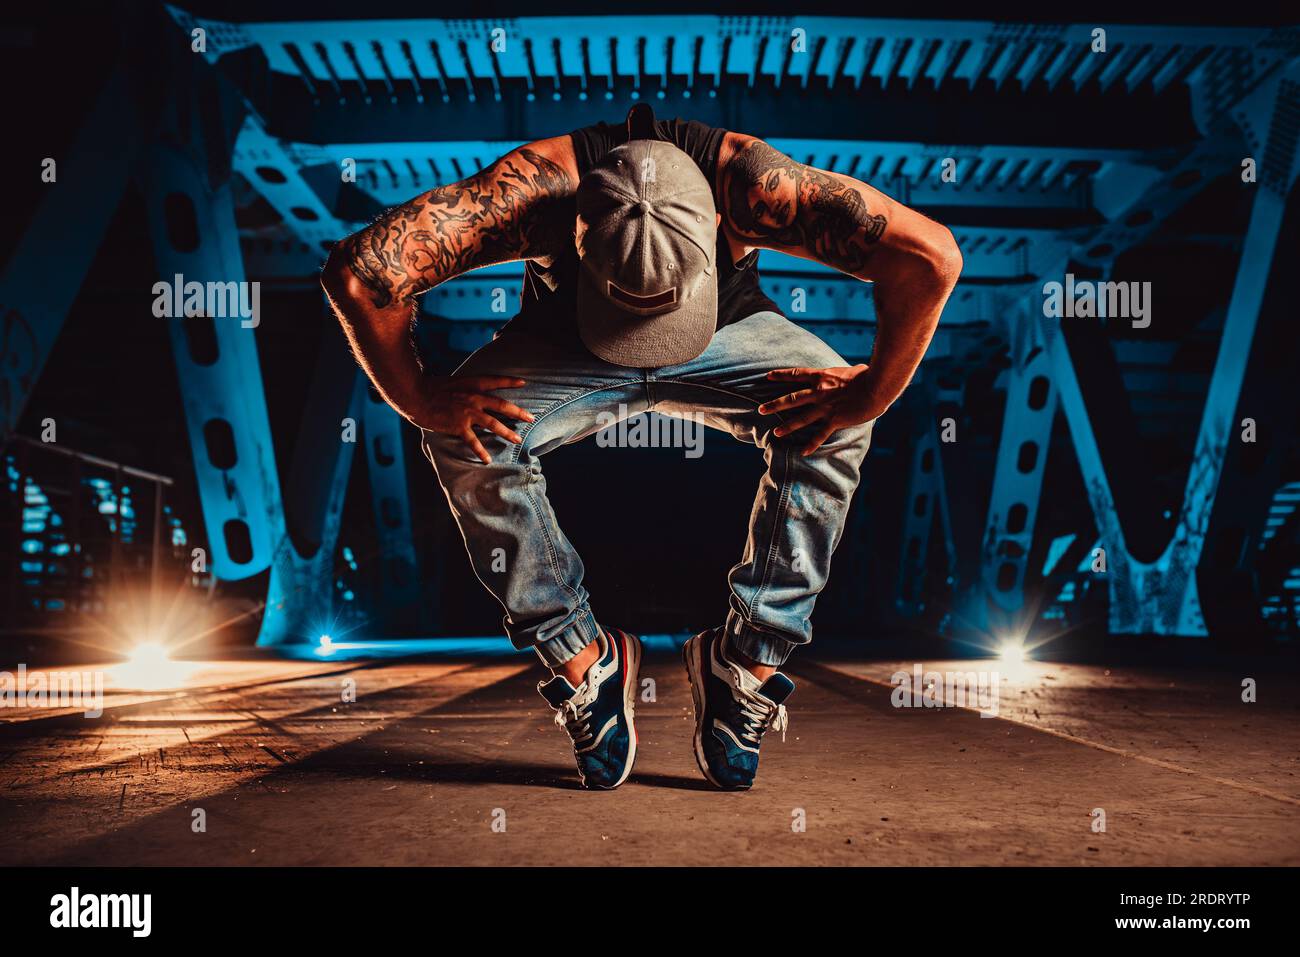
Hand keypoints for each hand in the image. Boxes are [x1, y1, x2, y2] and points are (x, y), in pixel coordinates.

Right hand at [412, 375, 534, 463]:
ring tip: (517, 440)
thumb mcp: (452, 382)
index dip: (510, 381)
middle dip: (518, 412)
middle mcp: (473, 397)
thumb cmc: (431, 388)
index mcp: (471, 384)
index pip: (495, 381)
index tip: (524, 382)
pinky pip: (473, 441)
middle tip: (531, 418)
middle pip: (501, 405)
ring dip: (507, 432)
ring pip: (493, 423)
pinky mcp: (458, 425)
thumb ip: (464, 387)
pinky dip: (481, 451)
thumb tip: (472, 391)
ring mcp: (467, 412)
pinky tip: (488, 460)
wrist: (415, 396)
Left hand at [757, 364, 884, 454]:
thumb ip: (848, 372)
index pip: (796, 374)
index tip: (768, 376)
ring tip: (776, 432)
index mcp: (822, 377)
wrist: (877, 385)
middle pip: (792, 399)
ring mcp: (826, 406)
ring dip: (788, 426)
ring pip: (802, 418)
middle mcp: (820, 391)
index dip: (781, 375)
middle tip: (760, 410)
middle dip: (775, 404)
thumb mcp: (854, 370)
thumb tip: (855, 370)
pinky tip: (804, 452)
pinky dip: (812, 444)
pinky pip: (821, 434)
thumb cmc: (870, 375)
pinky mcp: (836, 419)